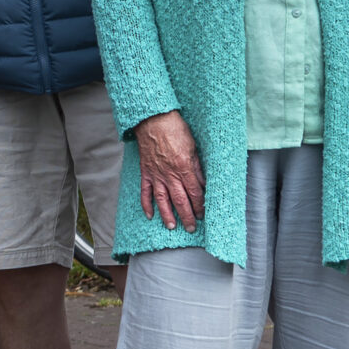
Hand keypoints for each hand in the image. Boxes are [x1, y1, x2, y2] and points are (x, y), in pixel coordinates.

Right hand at [133, 111, 204, 230]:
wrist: (153, 120)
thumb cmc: (175, 129)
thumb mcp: (193, 147)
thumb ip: (197, 168)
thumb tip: (203, 184)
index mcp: (184, 167)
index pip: (195, 192)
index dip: (200, 205)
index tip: (203, 213)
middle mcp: (170, 174)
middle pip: (180, 200)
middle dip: (187, 216)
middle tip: (191, 227)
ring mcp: (156, 174)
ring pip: (163, 200)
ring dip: (167, 215)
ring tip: (172, 227)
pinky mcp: (146, 172)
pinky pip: (145, 192)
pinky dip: (146, 204)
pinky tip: (150, 215)